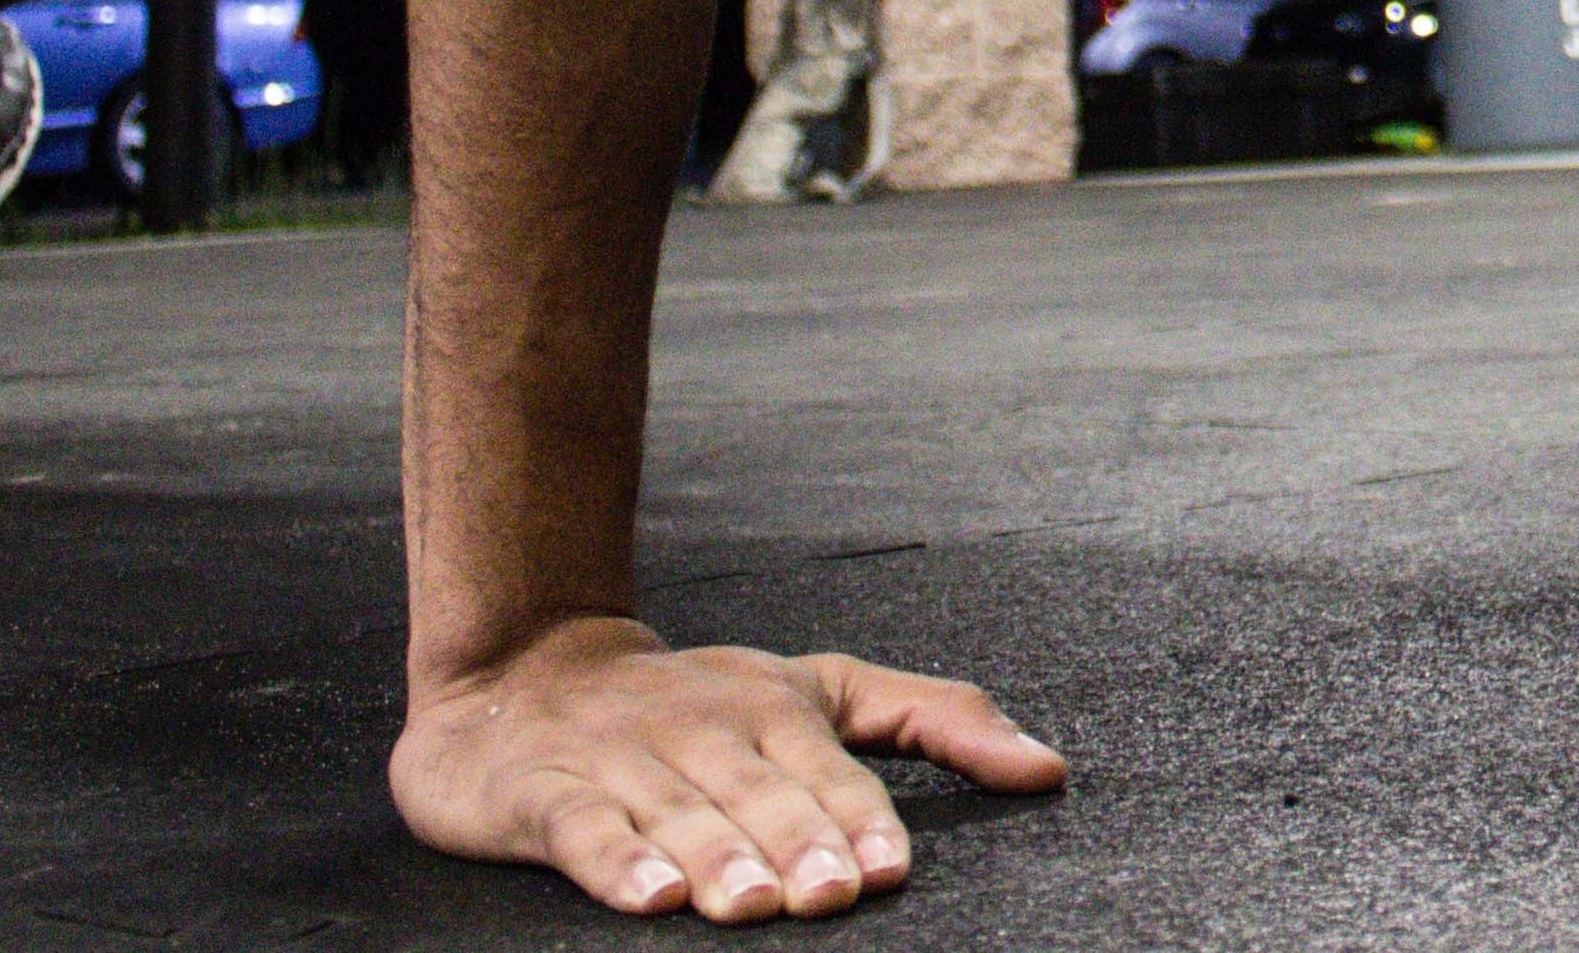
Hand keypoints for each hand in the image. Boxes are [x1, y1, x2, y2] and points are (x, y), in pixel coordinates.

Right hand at [392, 614, 1064, 921]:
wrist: (529, 673)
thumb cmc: (699, 700)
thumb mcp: (823, 690)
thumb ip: (938, 722)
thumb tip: (1049, 769)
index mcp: (777, 708)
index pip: (831, 771)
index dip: (859, 822)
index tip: (887, 870)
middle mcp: (705, 730)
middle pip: (760, 796)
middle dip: (798, 845)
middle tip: (830, 894)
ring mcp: (624, 760)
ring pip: (679, 816)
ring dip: (719, 860)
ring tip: (754, 905)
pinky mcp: (545, 794)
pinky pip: (584, 830)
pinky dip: (616, 861)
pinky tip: (649, 897)